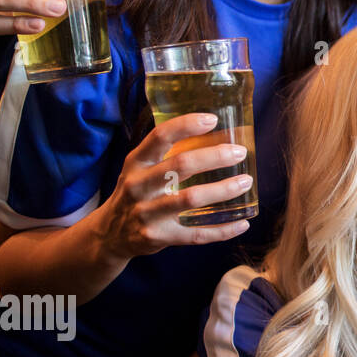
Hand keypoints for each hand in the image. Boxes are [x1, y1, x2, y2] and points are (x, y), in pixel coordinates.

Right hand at [91, 112, 252, 262]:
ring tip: (246, 182)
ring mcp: (147, 213)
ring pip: (191, 198)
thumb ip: (166, 153)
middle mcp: (138, 186)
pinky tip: (242, 223)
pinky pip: (196, 235)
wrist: (110, 235)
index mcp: (136, 163)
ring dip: (223, 189)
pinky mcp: (158, 237)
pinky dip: (222, 230)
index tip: (213, 120)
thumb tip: (215, 133)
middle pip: (181, 165)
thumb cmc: (136, 192)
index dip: (186, 125)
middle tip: (240, 152)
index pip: (160, 136)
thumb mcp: (140, 169)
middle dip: (215, 157)